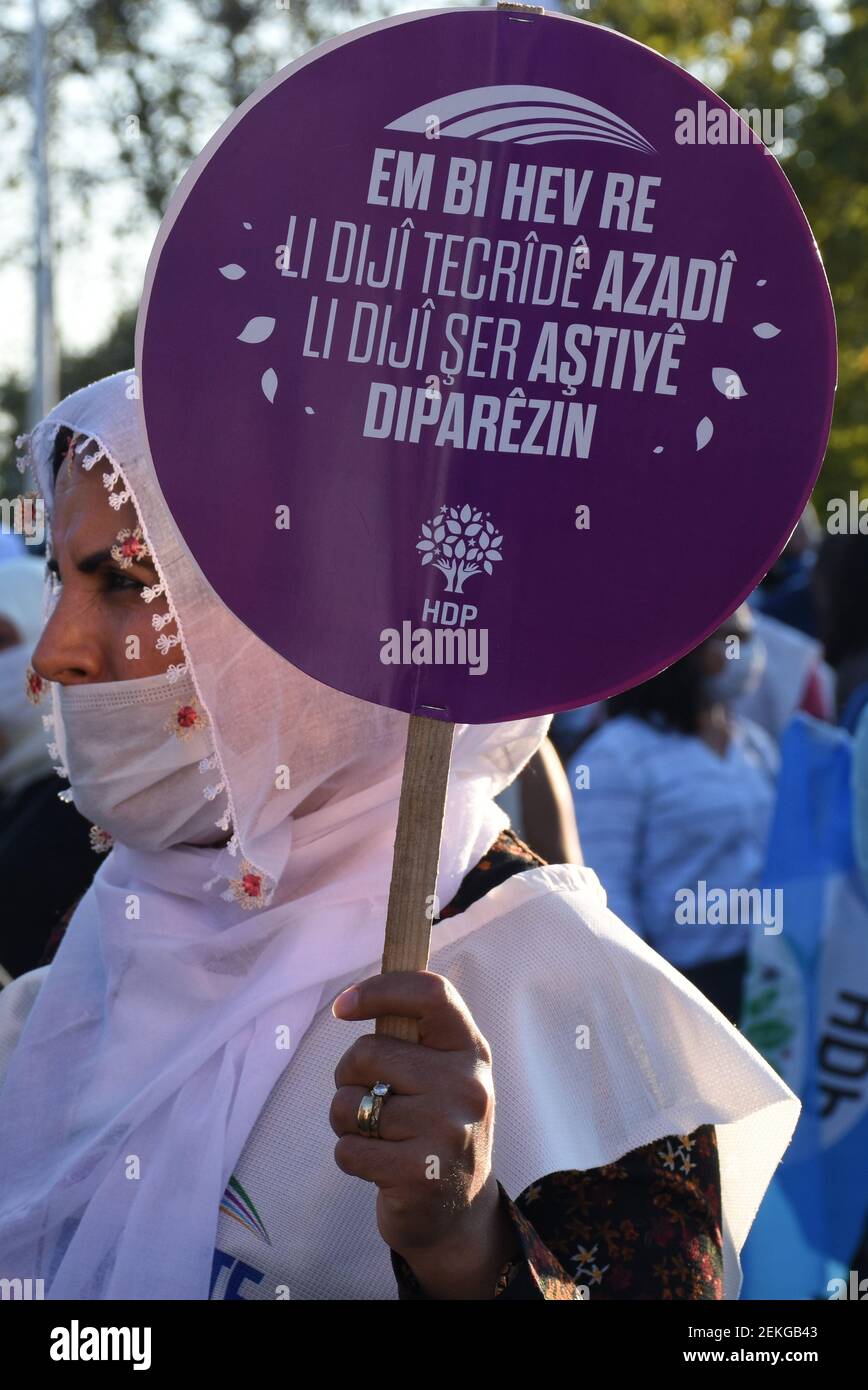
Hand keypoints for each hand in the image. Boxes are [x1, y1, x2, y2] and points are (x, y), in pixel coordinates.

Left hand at [330, 970, 518, 1297]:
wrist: (458, 1214)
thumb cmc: (433, 1127)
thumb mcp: (442, 1074)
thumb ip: (412, 1037)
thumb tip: (351, 998)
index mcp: (470, 1050)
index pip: (430, 993)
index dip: (380, 990)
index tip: (342, 1007)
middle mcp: (467, 1085)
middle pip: (369, 1052)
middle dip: (349, 1075)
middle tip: (370, 1098)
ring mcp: (447, 1130)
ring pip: (350, 1103)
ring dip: (347, 1121)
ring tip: (377, 1136)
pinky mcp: (421, 1174)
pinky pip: (349, 1149)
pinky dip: (351, 1157)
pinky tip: (379, 1167)